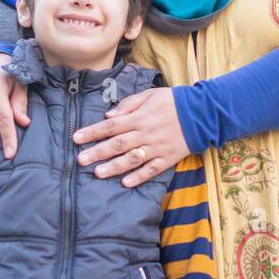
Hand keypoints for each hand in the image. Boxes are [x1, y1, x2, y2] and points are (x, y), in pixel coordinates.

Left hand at [74, 87, 189, 187]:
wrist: (202, 112)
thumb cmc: (174, 101)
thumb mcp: (150, 94)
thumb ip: (128, 104)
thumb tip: (109, 115)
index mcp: (140, 118)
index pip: (111, 126)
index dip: (93, 132)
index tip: (76, 138)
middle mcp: (145, 134)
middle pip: (117, 145)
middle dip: (97, 152)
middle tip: (80, 160)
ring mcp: (157, 148)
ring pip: (132, 159)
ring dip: (114, 167)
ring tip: (97, 173)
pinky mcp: (168, 158)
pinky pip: (151, 170)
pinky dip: (139, 177)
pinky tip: (125, 183)